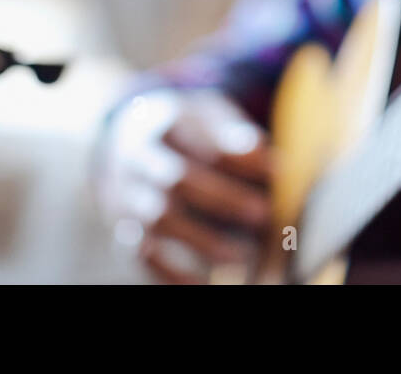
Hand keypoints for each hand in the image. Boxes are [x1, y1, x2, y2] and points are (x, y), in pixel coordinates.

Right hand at [98, 89, 271, 283]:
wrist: (125, 140)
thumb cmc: (185, 130)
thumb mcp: (208, 115)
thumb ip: (235, 135)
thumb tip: (270, 163)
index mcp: (163, 123)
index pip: (200, 141)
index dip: (238, 159)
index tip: (277, 172)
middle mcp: (138, 159)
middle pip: (177, 180)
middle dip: (223, 199)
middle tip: (263, 214)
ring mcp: (126, 196)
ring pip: (159, 220)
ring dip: (202, 240)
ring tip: (242, 255)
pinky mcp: (124, 229)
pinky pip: (140, 255)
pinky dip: (169, 273)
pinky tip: (202, 284)